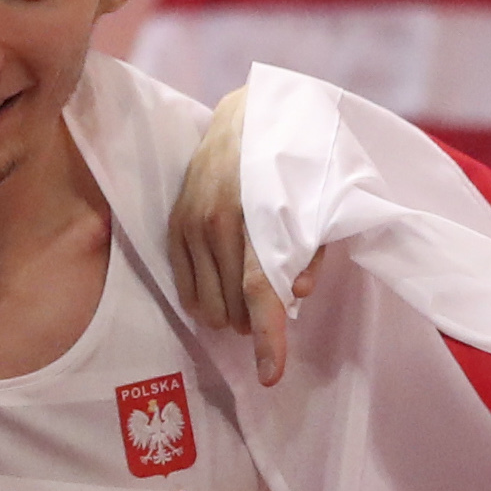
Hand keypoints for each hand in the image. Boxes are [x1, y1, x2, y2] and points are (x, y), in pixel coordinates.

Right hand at [164, 88, 305, 388]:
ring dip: (232, 314)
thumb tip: (296, 295)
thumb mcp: (317, 200)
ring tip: (249, 298)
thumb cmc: (294, 161)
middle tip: (272, 308)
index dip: (268, 339)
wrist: (247, 115)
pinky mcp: (173, 224)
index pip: (259, 291)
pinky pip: (183, 286)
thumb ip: (310, 250)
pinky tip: (221, 294)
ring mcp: (189, 224)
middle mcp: (215, 222)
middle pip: (233, 306)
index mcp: (256, 216)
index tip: (270, 375)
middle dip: (256, 322)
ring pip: (207, 303)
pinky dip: (205, 302)